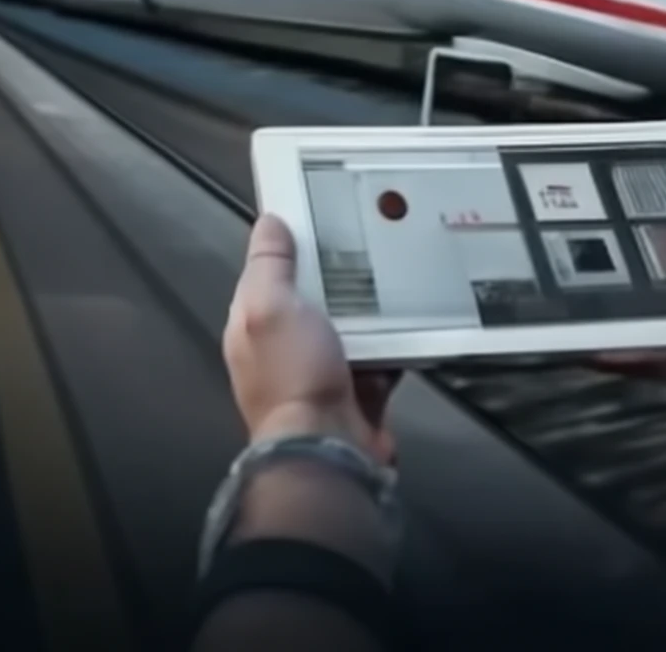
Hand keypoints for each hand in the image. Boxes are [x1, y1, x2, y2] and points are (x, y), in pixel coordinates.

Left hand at [223, 214, 397, 463]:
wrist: (330, 449)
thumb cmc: (292, 378)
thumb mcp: (270, 307)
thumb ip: (269, 265)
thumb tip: (269, 222)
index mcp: (255, 325)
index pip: (271, 272)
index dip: (292, 245)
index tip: (322, 216)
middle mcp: (287, 347)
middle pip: (318, 296)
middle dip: (342, 276)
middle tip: (371, 243)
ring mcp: (325, 370)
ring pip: (354, 323)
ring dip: (373, 309)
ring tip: (397, 275)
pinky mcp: (361, 388)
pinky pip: (383, 354)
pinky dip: (395, 342)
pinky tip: (410, 322)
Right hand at [597, 178, 665, 445]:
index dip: (665, 217)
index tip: (626, 198)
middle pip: (659, 271)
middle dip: (627, 259)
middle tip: (582, 240)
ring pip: (643, 312)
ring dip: (613, 305)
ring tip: (571, 288)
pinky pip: (639, 353)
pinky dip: (613, 350)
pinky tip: (583, 340)